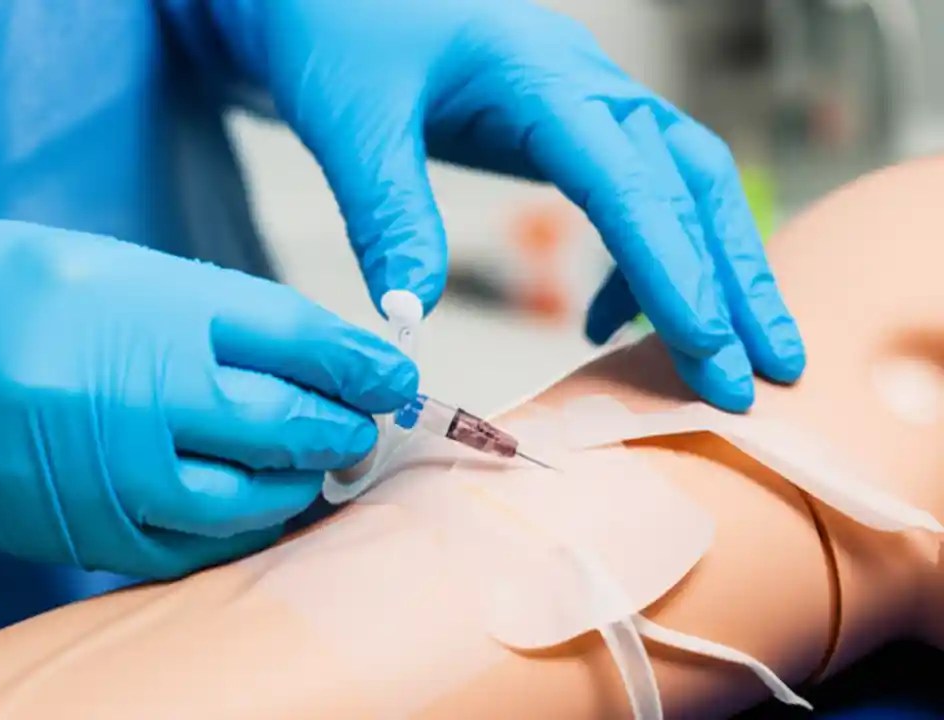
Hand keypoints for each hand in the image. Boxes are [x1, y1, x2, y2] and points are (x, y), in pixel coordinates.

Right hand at [0, 221, 416, 577]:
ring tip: (311, 473)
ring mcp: (109, 476)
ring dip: (296, 490)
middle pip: (288, 426)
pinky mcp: (77, 534)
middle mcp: (140, 396)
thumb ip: (196, 309)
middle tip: (362, 428)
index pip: (299, 341)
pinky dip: (232, 535)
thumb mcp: (98, 264)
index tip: (394, 376)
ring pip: (248, 505)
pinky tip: (246, 515)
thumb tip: (287, 355)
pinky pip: (186, 551)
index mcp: (151, 309)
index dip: (361, 363)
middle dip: (341, 429)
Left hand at [186, 0, 804, 410]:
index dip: (673, 270)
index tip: (710, 351)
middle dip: (734, 278)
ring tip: (729, 359)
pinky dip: (637, 261)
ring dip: (712, 272)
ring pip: (679, 186)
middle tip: (770, 371)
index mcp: (539, 75)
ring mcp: (581, 101)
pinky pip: (633, 193)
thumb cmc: (335, 33)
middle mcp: (582, 83)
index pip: (628, 179)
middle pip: (688, 180)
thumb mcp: (351, 122)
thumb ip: (387, 214)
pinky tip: (611, 320)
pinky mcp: (563, 127)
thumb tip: (411, 318)